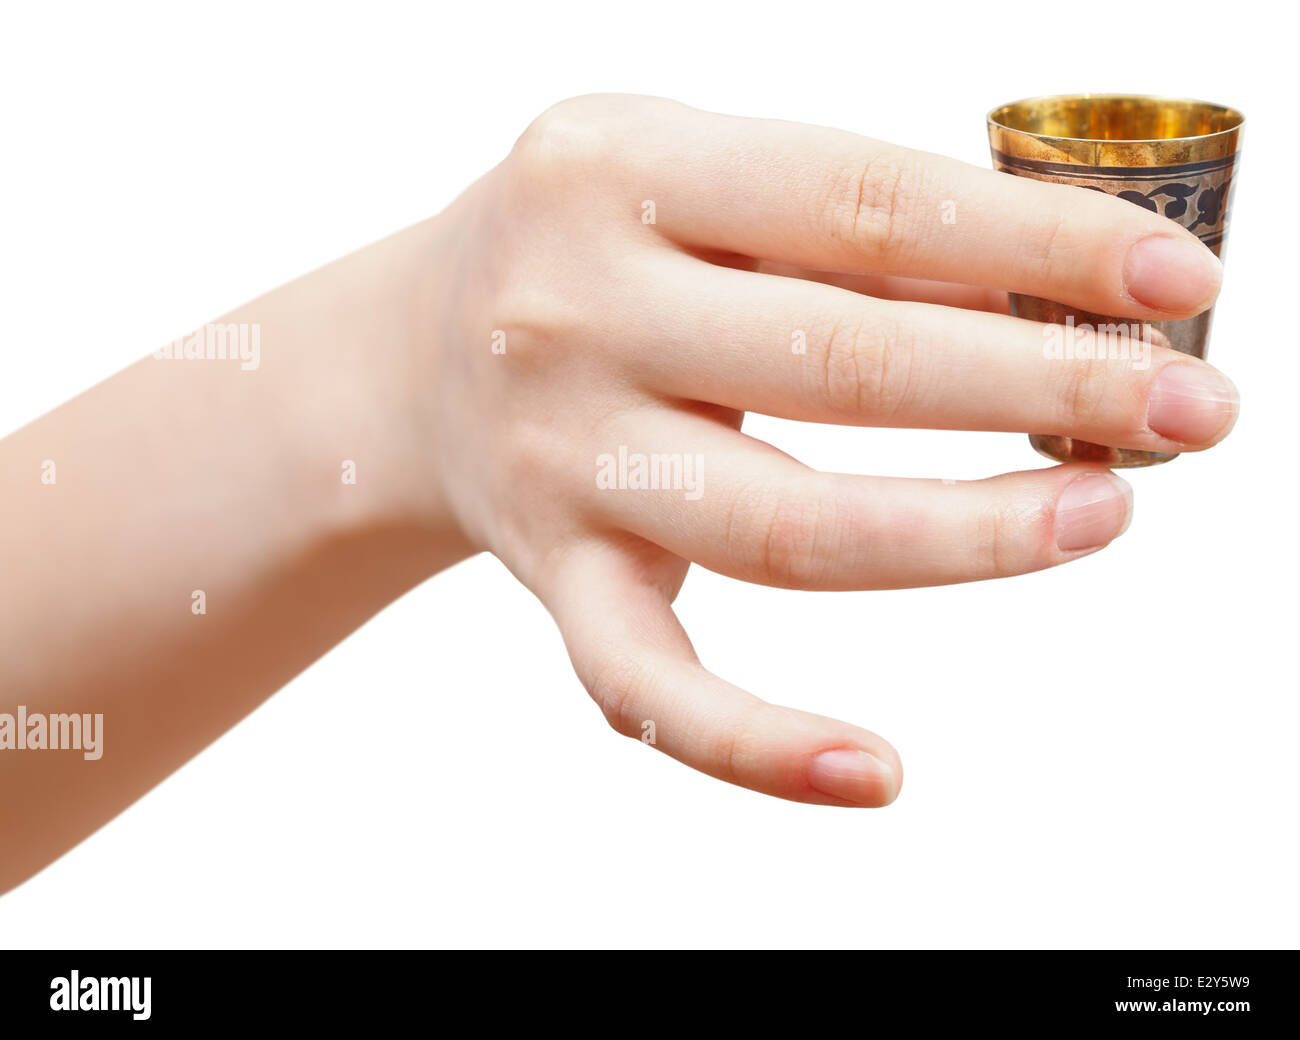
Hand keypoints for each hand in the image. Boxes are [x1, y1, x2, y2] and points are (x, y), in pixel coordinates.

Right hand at [417, 94, 1237, 806]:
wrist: (413, 353)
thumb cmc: (587, 247)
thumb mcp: (688, 172)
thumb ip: (845, 226)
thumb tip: (1048, 297)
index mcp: (616, 171)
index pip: (865, 202)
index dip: (1036, 244)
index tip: (1171, 286)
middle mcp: (572, 317)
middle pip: (843, 366)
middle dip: (1040, 388)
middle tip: (1190, 412)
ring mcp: (559, 463)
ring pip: (782, 528)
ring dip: (962, 538)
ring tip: (1097, 518)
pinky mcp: (555, 578)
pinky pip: (647, 684)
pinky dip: (758, 747)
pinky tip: (877, 774)